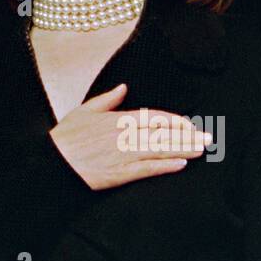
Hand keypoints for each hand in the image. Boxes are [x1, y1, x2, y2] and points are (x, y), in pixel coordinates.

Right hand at [49, 83, 209, 190]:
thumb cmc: (65, 137)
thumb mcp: (83, 111)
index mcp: (115, 118)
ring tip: (201, 150)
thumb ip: (107, 99)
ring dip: (182, 149)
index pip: (152, 116)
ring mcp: (122, 154)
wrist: (52, 164)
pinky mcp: (118, 173)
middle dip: (186, 135)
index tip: (189, 124)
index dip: (173, 120)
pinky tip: (180, 165)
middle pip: (161, 133)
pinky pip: (146, 168)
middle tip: (207, 138)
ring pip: (158, 149)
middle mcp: (122, 135)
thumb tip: (124, 87)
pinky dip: (164, 166)